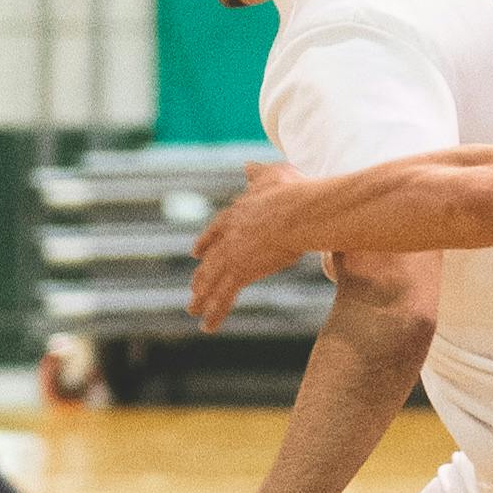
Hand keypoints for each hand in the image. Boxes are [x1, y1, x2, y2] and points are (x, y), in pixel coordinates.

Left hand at [190, 169, 317, 330]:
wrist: (298, 212)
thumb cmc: (293, 192)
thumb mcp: (273, 175)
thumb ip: (258, 173)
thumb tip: (248, 165)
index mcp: (236, 213)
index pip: (216, 231)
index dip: (206, 242)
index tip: (197, 252)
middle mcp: (228, 236)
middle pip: (209, 259)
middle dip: (201, 276)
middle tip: (194, 288)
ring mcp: (231, 255)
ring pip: (211, 281)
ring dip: (201, 299)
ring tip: (193, 312)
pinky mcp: (240, 273)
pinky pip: (223, 297)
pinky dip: (215, 312)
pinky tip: (208, 326)